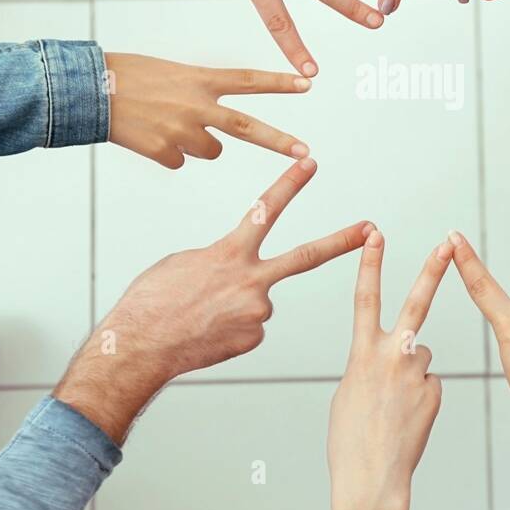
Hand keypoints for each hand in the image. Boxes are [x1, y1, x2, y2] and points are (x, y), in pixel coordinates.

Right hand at [55, 159, 369, 442]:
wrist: (139, 346)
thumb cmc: (152, 301)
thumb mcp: (183, 261)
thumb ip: (220, 257)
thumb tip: (238, 268)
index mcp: (230, 252)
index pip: (266, 209)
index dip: (290, 184)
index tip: (310, 163)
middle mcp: (251, 281)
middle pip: (306, 257)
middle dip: (342, 241)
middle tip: (371, 228)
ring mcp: (257, 312)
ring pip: (259, 299)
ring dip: (237, 303)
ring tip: (203, 314)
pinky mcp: (255, 337)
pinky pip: (251, 324)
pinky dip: (233, 326)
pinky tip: (209, 331)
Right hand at [105, 52, 312, 167]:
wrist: (89, 91)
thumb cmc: (129, 76)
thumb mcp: (172, 73)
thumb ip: (199, 93)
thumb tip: (210, 124)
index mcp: (200, 79)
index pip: (249, 80)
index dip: (279, 82)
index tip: (307, 83)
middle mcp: (196, 105)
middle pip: (248, 128)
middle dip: (279, 142)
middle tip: (306, 153)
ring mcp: (180, 131)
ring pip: (210, 152)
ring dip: (196, 144)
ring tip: (166, 125)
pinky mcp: (162, 152)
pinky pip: (178, 161)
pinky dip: (167, 153)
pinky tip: (147, 137)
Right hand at [328, 230, 448, 509]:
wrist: (371, 476)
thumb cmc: (351, 439)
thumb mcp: (347, 391)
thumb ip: (366, 363)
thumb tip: (386, 356)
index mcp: (361, 352)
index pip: (365, 296)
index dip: (370, 263)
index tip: (375, 235)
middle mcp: (392, 355)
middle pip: (416, 302)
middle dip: (432, 270)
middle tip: (447, 244)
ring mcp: (417, 372)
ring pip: (421, 354)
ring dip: (412, 371)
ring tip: (396, 404)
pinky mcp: (436, 391)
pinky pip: (430, 382)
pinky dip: (422, 396)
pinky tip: (410, 416)